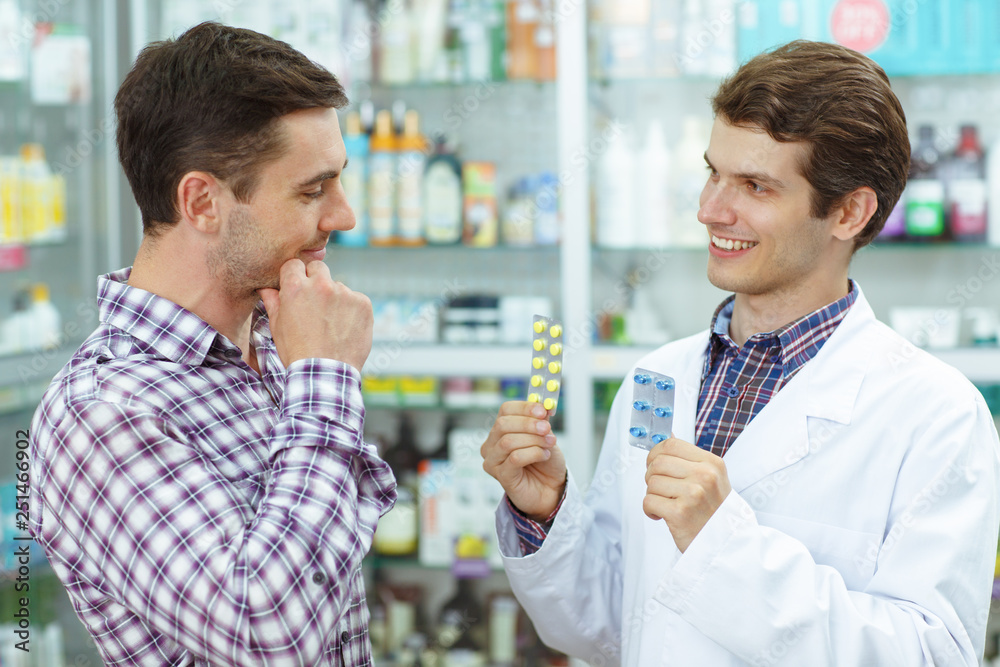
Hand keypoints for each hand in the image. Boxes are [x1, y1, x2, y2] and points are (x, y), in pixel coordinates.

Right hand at [259, 259, 372, 371]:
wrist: (324, 373)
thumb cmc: (297, 352)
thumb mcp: (277, 327)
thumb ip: (273, 302)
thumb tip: (267, 288)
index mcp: (296, 287)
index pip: (294, 264)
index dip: (295, 276)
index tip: (297, 287)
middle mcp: (321, 285)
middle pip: (318, 268)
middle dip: (316, 280)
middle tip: (315, 304)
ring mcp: (345, 293)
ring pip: (338, 286)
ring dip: (335, 299)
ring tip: (331, 325)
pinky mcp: (363, 303)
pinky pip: (356, 300)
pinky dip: (352, 311)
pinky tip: (345, 329)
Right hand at [481, 401, 565, 520]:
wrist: (551, 489)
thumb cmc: (545, 462)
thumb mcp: (545, 436)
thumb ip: (542, 421)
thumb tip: (544, 406)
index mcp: (500, 431)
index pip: (505, 410)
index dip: (524, 408)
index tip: (543, 411)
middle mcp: (491, 445)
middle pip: (502, 424)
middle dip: (528, 424)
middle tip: (547, 429)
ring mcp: (493, 462)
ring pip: (508, 442)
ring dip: (533, 440)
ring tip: (550, 444)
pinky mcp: (501, 476)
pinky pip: (515, 458)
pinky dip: (533, 453)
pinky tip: (544, 455)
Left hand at [643, 437, 730, 552]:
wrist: (725, 545)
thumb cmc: (714, 511)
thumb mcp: (711, 478)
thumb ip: (689, 459)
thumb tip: (667, 436)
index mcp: (712, 463)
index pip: (672, 444)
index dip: (656, 453)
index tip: (654, 463)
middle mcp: (705, 476)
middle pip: (658, 462)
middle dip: (652, 475)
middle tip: (660, 488)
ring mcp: (693, 494)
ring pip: (651, 482)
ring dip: (652, 495)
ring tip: (666, 503)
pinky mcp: (680, 513)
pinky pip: (648, 501)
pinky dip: (650, 510)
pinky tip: (663, 515)